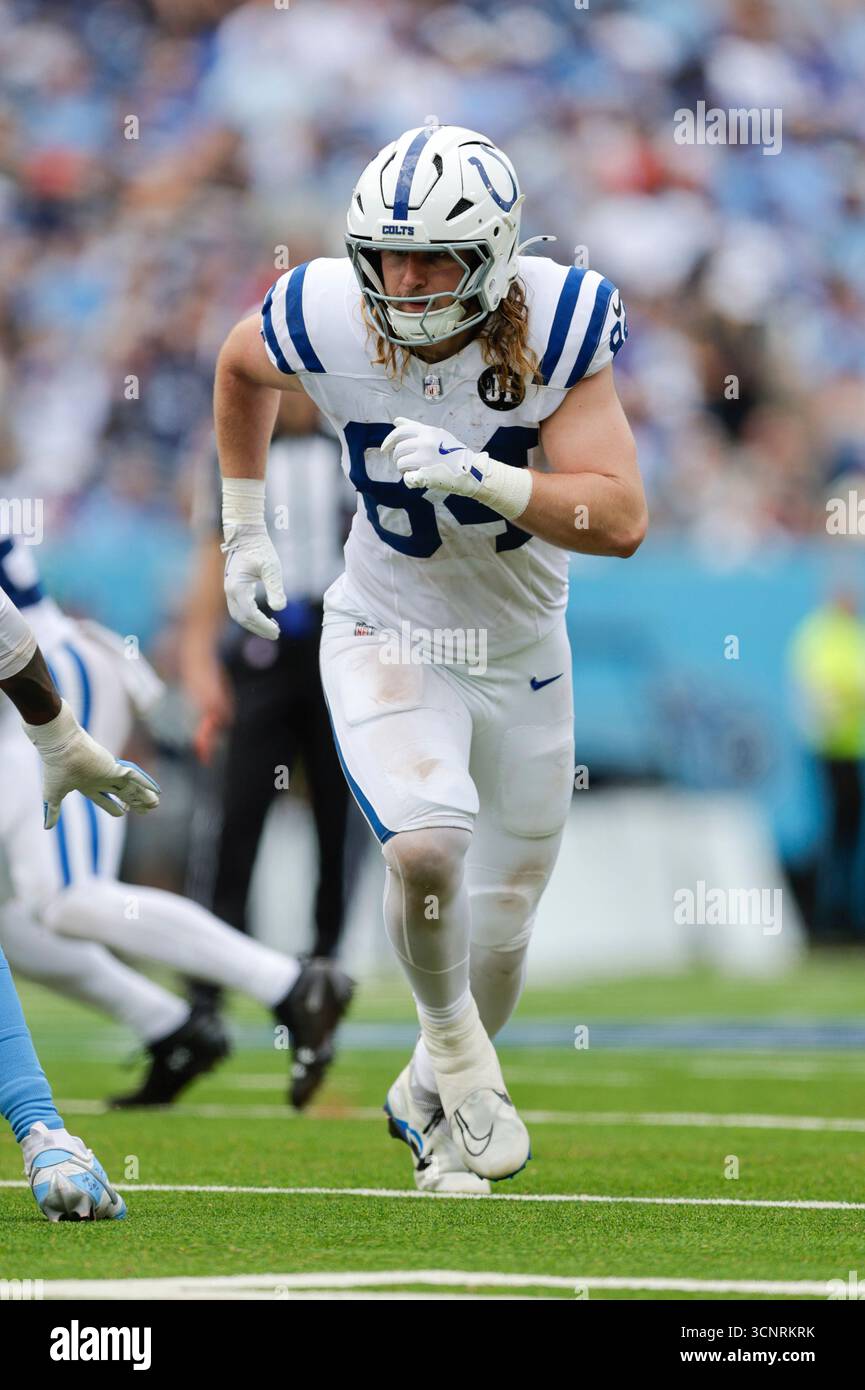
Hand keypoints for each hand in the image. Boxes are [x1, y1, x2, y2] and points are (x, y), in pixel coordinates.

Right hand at [23, 701, 160, 828]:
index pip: (104, 799)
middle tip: (146, 811)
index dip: (114, 807)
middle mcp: (101, 779)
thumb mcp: (53, 794)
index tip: (123, 813)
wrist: (59, 748)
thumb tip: (46, 828)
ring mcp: (109, 773)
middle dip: (133, 802)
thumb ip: (52, 811)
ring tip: (155, 804)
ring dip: (143, 796)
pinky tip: (156, 790)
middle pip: (122, 794)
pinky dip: (146, 783)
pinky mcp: (115, 767)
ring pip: (131, 787)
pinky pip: (135, 776)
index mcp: (88, 785)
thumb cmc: (55, 769)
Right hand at [221, 523, 285, 639]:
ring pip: (239, 615)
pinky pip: (239, 609)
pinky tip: (265, 618)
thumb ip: (275, 588)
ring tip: (272, 629)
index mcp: (237, 587)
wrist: (246, 536)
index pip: (250, 613)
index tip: (277, 631)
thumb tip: (280, 608)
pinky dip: (251, 617)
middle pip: (242, 618)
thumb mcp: (272, 567)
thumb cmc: (260, 549)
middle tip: (277, 633)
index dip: (263, 625)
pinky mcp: (232, 589)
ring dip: (254, 625)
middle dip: (259, 628)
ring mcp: (229, 590)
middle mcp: (229, 591)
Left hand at [380, 417, 487, 497]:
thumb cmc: (452, 452)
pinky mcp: (426, 474)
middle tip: (406, 465)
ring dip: (403, 470)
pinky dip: (409, 480)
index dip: (388, 441)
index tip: (384, 450)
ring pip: (400, 464)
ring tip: (413, 471)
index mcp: (427, 431)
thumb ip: (415, 427)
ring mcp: (425, 459)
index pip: (399, 432)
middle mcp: (425, 443)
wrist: (471, 470)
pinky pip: (407, 478)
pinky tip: (417, 479)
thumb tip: (396, 420)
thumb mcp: (436, 434)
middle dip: (398, 459)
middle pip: (398, 450)